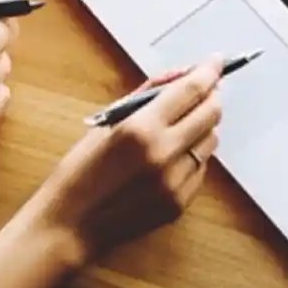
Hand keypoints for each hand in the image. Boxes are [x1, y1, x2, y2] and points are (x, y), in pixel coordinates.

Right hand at [20, 59, 223, 262]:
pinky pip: (201, 168)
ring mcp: (175, 182)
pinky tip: (171, 157)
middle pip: (211, 114)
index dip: (209, 72)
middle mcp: (164, 154)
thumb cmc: (80, 170)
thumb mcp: (106, 123)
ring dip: (202, 127)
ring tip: (180, 126)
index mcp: (140, 128)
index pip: (191, 91)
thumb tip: (180, 75)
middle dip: (211, 97)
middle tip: (203, 91)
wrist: (71, 225)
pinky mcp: (180, 203)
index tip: (216, 62)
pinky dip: (193, 156)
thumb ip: (145, 96)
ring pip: (211, 141)